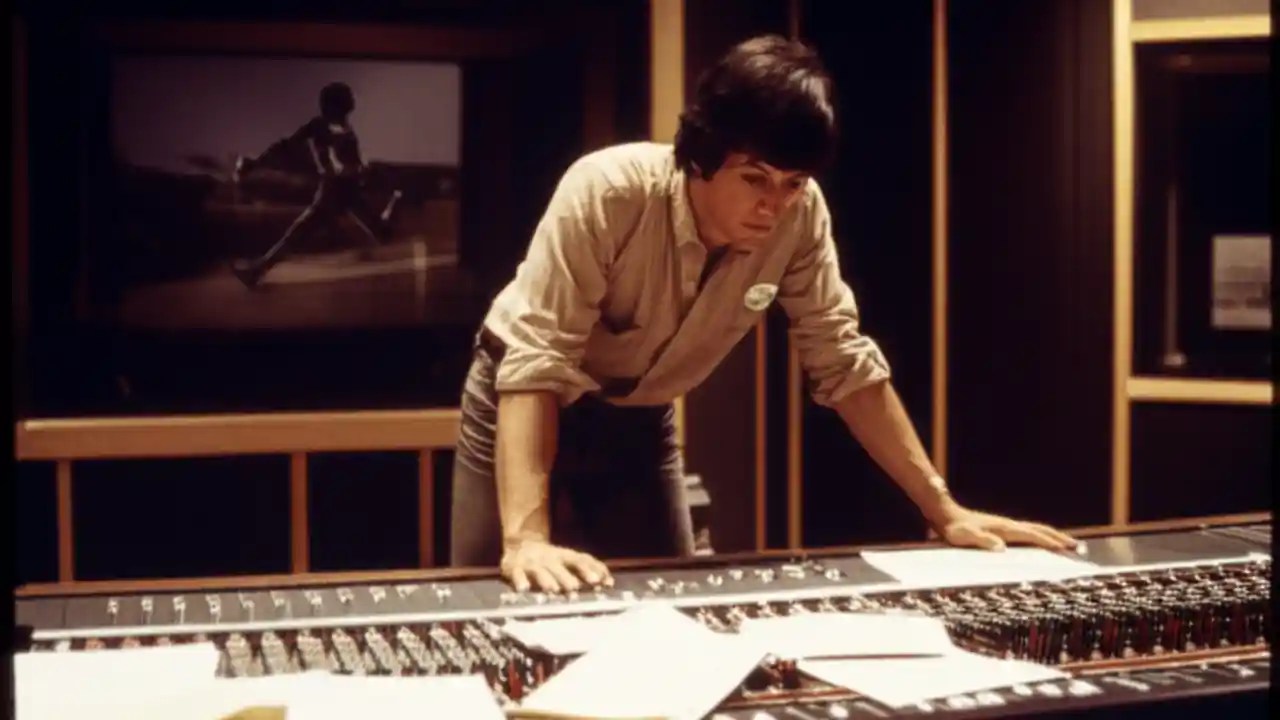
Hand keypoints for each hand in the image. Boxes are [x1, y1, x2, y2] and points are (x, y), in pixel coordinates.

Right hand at [500, 540, 612, 592]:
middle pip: (560, 566)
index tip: (603, 582)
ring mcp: (531, 562)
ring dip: (547, 579)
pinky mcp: (514, 567)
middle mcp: (549, 558)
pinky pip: (517, 574)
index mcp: (564, 555)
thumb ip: (587, 570)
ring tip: (553, 589)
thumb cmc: (549, 559)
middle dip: (569, 576)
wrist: (518, 544)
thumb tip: (610, 582)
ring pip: (540, 570)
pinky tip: (523, 589)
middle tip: (577, 587)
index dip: (591, 570)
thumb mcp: (568, 561)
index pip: (580, 560)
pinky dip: (520, 581)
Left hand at [938, 506, 1079, 552]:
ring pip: (1035, 530)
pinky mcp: (1001, 529)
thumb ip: (982, 541)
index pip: (1033, 535)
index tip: (1067, 549)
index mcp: (1004, 528)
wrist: (945, 514)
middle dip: (1059, 538)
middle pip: (1040, 530)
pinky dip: (1040, 537)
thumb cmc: (954, 529)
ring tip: (1068, 545)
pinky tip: (1041, 544)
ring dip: (1052, 536)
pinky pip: (1027, 533)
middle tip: (1077, 547)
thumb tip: (1001, 548)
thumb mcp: (965, 536)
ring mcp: (1006, 526)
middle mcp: (1008, 525)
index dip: (1050, 542)